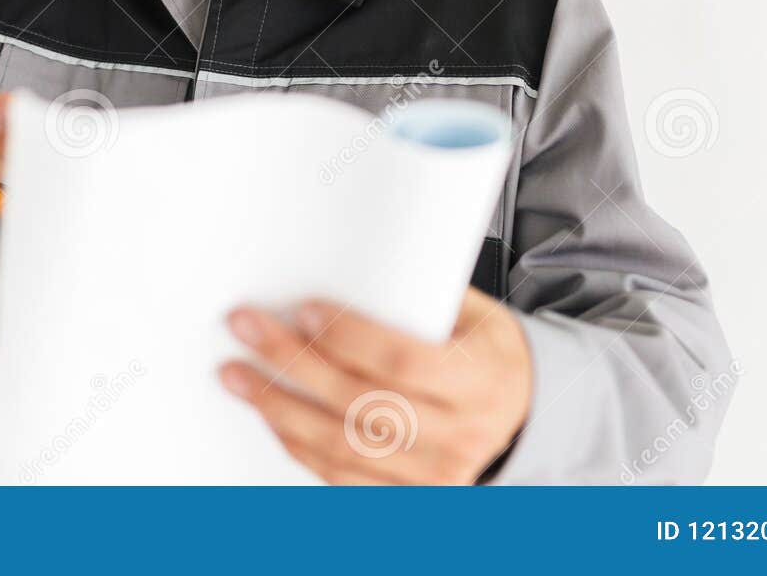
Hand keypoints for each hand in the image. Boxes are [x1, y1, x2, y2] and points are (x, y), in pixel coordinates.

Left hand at [218, 286, 532, 484]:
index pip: (404, 361)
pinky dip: (300, 447)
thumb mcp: (477, 314)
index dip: (350, 337)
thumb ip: (423, 299)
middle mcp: (459, 434)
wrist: (527, 413)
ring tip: (239, 376)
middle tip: (247, 328)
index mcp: (481, 380)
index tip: (305, 309)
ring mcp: (435, 474)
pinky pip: (344, 478)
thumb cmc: (490, 353)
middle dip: (295, 364)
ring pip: (344, 447)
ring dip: (281, 410)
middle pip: (361, 404)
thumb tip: (350, 270)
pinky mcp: (411, 495)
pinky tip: (270, 418)